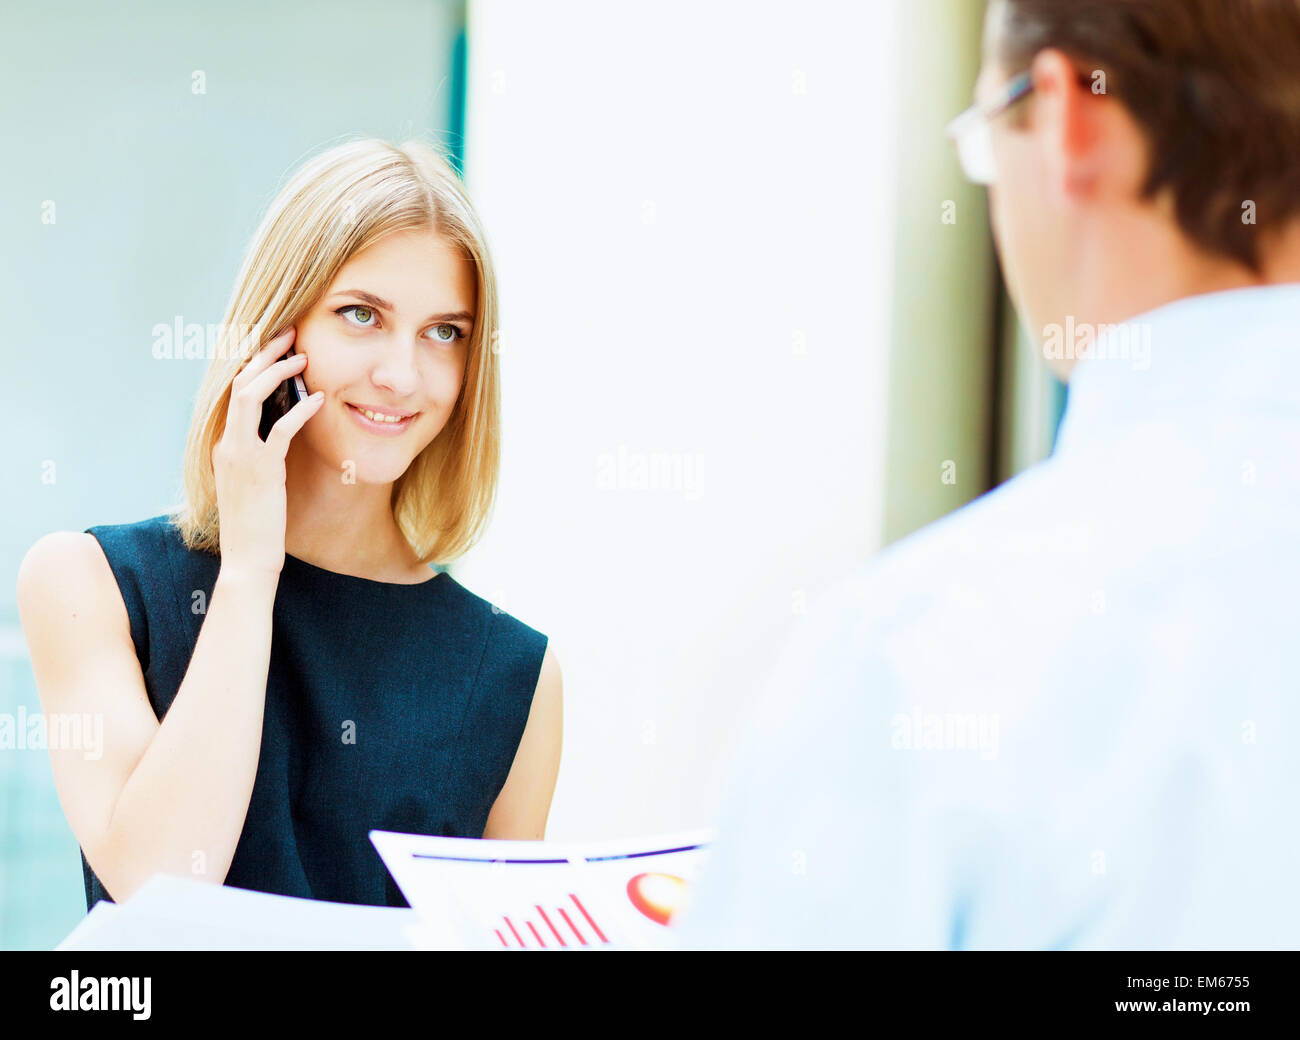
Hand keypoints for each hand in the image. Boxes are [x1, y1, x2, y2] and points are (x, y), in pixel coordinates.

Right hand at [211, 326, 322, 578]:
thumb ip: (260, 458)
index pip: (234, 392)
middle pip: (238, 383)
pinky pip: (279, 430)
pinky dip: (300, 410)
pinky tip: (320, 400)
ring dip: (277, 371)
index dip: (254, 364)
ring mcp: (241, 456)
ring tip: (303, 357)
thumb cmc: (257, 527)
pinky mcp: (262, 471)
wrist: (247, 561)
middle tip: (290, 334)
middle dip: (263, 354)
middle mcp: (227, 445)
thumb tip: (279, 435)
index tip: (277, 346)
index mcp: (225, 446)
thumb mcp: (254, 486)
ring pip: (250, 396)